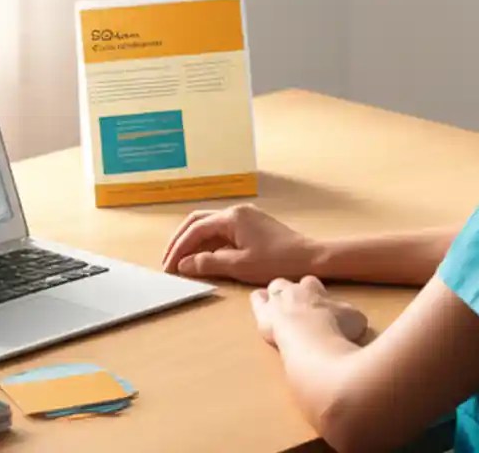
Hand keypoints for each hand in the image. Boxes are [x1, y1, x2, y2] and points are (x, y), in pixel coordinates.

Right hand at [162, 204, 319, 284]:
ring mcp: (244, 216)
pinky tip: (205, 258)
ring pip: (209, 225)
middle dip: (180, 241)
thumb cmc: (277, 261)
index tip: (169, 266)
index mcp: (232, 217)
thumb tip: (184, 264)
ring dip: (194, 242)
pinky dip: (209, 243)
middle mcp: (236, 212)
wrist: (309, 257)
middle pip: (198, 221)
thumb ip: (209, 263)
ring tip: (182, 261)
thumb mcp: (240, 265)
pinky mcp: (251, 225)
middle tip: (169, 261)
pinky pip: (222, 231)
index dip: (178, 248)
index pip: (195, 230)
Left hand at [250, 276, 367, 345]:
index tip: (318, 303)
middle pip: (288, 283)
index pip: (312, 283)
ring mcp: (277, 302)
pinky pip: (257, 301)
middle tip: (298, 306)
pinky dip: (259, 303)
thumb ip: (351, 315)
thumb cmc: (337, 328)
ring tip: (278, 306)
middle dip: (291, 291)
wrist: (314, 339)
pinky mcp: (264, 317)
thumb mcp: (356, 320)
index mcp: (315, 289)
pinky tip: (262, 311)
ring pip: (271, 289)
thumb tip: (354, 318)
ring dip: (274, 295)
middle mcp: (294, 290)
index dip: (314, 292)